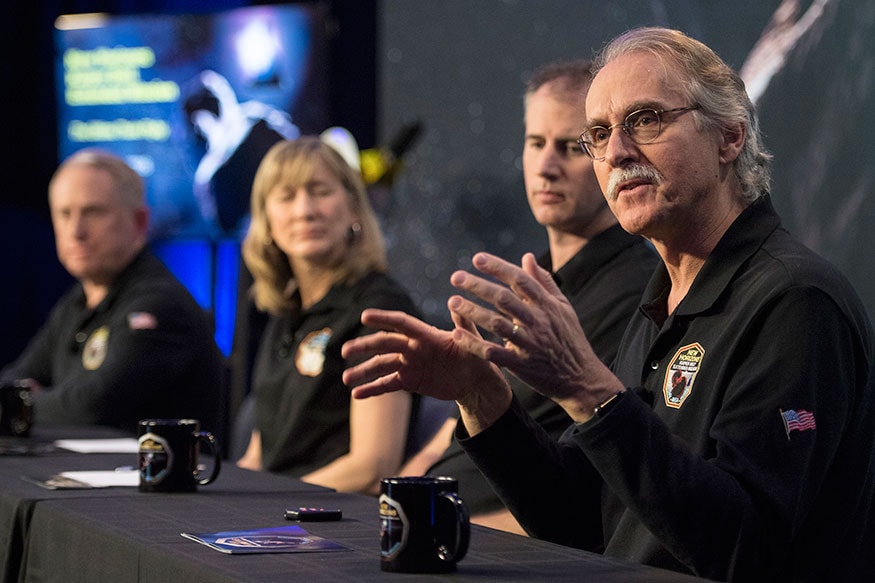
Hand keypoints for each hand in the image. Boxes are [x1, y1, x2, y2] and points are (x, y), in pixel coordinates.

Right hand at [342, 309, 511, 432]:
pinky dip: (373, 389)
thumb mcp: (473, 341)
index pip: (402, 324)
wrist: (475, 380)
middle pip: (385, 344)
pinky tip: (357, 394)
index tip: (365, 316)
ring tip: (346, 378)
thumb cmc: (476, 356)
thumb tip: (458, 305)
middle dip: (365, 346)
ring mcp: (408, 364)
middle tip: (345, 350)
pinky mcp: (409, 380)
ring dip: (363, 371)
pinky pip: (387, 384)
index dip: (384, 320)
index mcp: (426, 334)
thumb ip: (463, 325)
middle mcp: (413, 347)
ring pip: (381, 366)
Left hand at [448, 252, 622, 420]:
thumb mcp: (563, 308)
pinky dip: (475, 343)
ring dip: (473, 312)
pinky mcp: (522, 365)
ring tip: (452, 302)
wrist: (582, 378)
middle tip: (456, 277)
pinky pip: (494, 353)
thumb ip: (543, 282)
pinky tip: (457, 334)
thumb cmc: (570, 339)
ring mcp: (530, 344)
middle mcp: (539, 322)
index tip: (477, 259)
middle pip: (504, 299)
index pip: (520, 280)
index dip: (499, 267)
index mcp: (548, 305)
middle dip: (479, 286)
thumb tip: (527, 257)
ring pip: (497, 324)